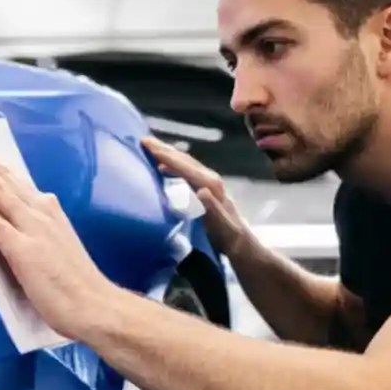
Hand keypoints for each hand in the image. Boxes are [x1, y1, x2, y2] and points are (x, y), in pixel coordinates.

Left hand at [0, 126, 118, 341]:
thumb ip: (37, 228)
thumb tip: (15, 219)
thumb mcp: (56, 244)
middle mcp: (40, 212)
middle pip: (1, 177)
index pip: (12, 179)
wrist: (96, 306)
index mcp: (47, 210)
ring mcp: (31, 229)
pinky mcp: (23, 250)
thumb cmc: (75, 284)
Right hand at [140, 135, 251, 258]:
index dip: (167, 156)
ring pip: (188, 165)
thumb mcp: (225, 231)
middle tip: (144, 140)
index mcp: (213, 189)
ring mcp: (211, 186)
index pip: (186, 168)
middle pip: (187, 161)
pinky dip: (174, 167)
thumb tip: (201, 190)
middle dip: (166, 150)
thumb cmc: (233, 242)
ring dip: (169, 156)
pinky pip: (188, 173)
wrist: (246, 249)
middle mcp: (212, 183)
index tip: (148, 145)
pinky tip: (163, 169)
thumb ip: (214, 211)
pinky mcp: (208, 192)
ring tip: (151, 150)